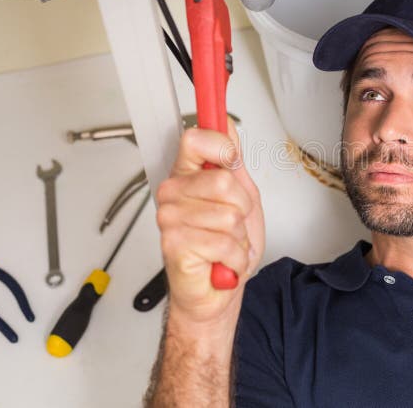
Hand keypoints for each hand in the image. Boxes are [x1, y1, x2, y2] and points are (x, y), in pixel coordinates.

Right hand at [156, 119, 264, 326]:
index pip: (196, 139)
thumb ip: (232, 158)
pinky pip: (224, 241)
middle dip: (242, 208)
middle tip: (233, 224)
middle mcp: (174, 192)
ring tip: (226, 244)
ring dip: (239, 236)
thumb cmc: (226, 245)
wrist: (217, 291)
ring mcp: (170, 217)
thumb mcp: (242, 194)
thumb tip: (224, 120)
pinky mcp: (174, 243)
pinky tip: (222, 260)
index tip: (230, 160)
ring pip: (229, 214)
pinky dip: (234, 256)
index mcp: (187, 175)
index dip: (221, 147)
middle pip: (223, 181)